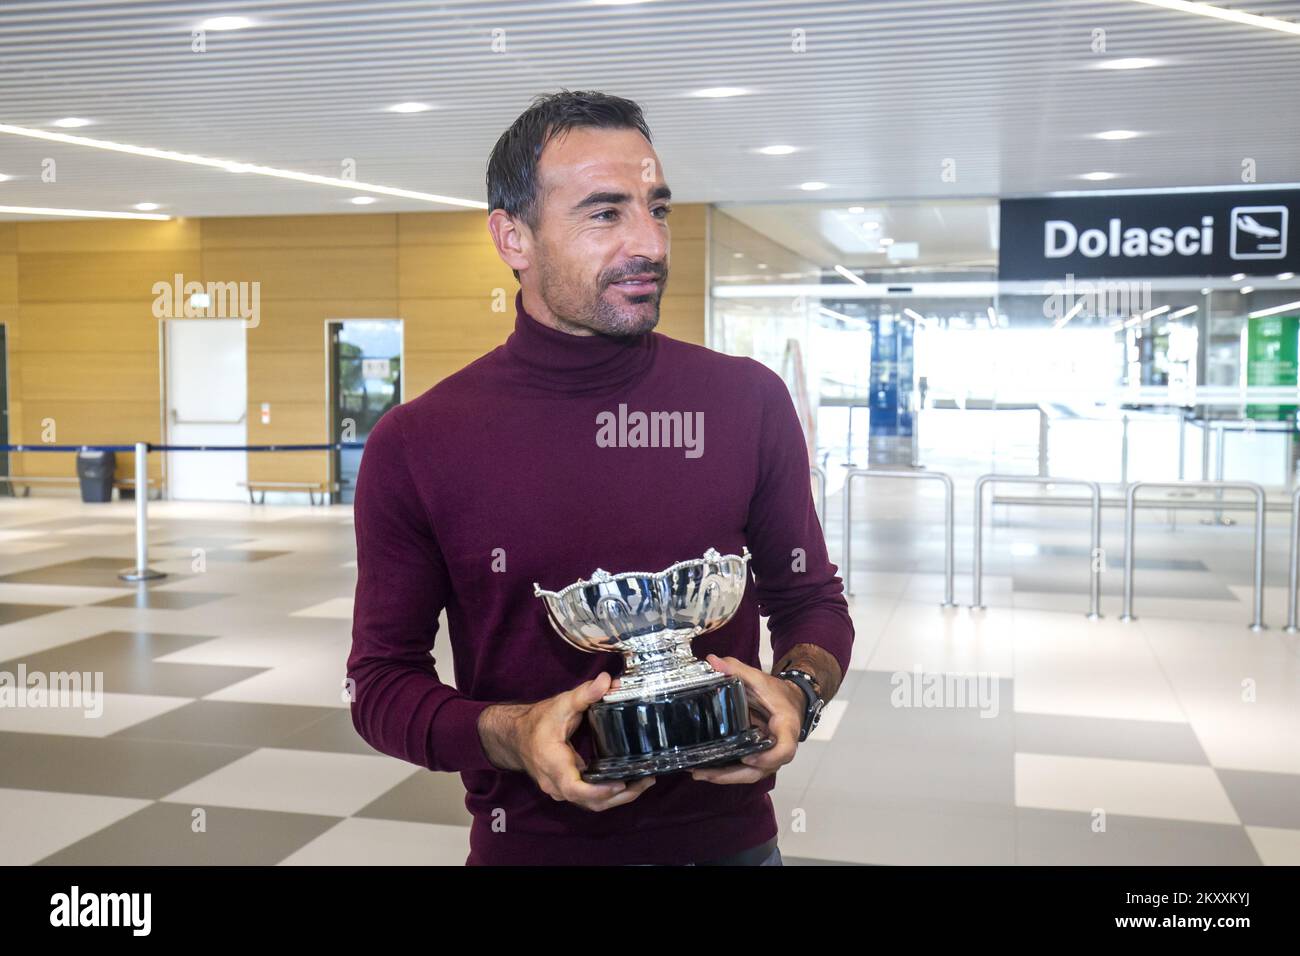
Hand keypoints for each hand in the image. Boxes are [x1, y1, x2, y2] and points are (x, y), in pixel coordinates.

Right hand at [500, 672, 655, 811]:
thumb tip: (607, 681)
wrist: (516, 737)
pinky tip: (628, 782)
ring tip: (644, 782)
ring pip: (592, 804)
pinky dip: (609, 795)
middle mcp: (556, 784)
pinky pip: (589, 800)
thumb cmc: (538, 722)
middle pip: (590, 802)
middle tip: (646, 781)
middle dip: (620, 796)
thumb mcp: (561, 704)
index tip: (621, 783)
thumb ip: (584, 694)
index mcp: (553, 763)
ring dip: (618, 798)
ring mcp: (561, 791)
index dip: (599, 791)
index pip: (575, 788)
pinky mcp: (568, 790)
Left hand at [690, 654, 802, 784]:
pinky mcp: (759, 757)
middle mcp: (779, 748)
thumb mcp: (760, 679)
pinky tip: (705, 769)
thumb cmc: (777, 693)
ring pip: (750, 774)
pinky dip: (726, 772)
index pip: (784, 750)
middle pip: (760, 770)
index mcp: (785, 729)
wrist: (790, 701)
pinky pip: (745, 769)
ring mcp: (769, 756)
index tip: (747, 756)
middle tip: (705, 773)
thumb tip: (712, 660)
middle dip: (732, 775)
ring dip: (725, 777)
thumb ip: (737, 669)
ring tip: (698, 773)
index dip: (767, 757)